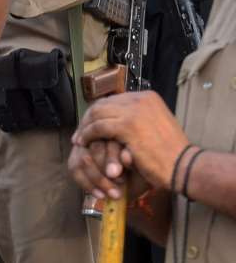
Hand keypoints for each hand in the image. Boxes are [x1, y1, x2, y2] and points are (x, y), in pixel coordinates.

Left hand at [72, 91, 188, 191]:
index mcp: (148, 97)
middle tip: (80, 132)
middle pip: (102, 104)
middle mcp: (140, 99)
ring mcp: (134, 111)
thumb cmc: (170, 152)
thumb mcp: (154, 125)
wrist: (184, 166)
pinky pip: (98, 127)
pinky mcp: (127, 126)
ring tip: (79, 139)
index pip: (113, 100)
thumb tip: (114, 116)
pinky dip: (87, 135)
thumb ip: (137, 118)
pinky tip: (83, 143)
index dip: (98, 112)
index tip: (89, 124)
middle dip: (88, 119)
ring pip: (97, 114)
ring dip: (85, 127)